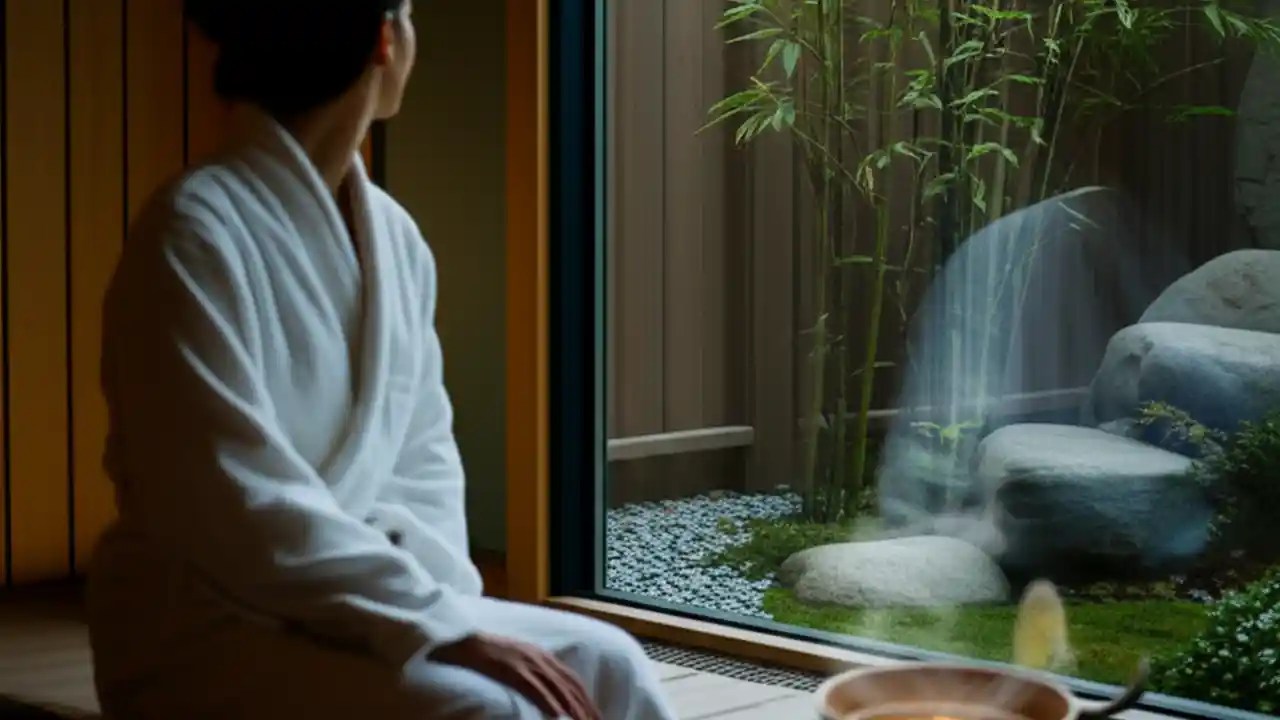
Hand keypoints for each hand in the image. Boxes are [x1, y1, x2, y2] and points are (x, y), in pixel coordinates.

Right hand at [432, 633, 602, 719]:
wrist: (468, 642)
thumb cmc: (492, 653)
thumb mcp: (521, 660)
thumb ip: (537, 672)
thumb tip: (552, 693)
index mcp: (544, 656)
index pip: (572, 679)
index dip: (586, 697)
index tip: (597, 714)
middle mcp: (540, 658)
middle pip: (569, 684)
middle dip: (585, 704)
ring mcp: (527, 663)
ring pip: (555, 687)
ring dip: (571, 706)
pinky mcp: (512, 670)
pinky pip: (533, 687)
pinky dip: (546, 700)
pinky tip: (556, 713)